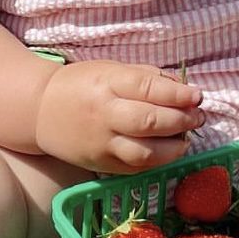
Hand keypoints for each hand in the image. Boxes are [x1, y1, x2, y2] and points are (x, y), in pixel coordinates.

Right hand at [35, 60, 204, 173]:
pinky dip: (157, 162)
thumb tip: (183, 89)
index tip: (197, 96)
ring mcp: (101, 143)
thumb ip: (147, 77)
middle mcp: (104, 114)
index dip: (177, 94)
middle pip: (149, 122)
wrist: (41, 111)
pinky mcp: (100, 164)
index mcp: (108, 83)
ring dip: (173, 148)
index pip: (147, 88)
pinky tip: (167, 152)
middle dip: (181, 121)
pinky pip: (135, 168)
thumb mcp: (113, 69)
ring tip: (185, 139)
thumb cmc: (83, 84)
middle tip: (198, 118)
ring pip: (144, 153)